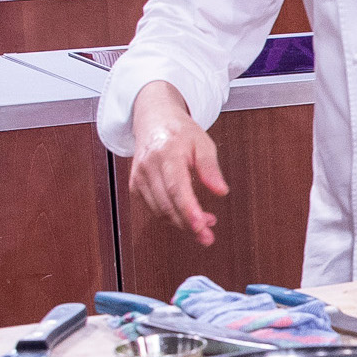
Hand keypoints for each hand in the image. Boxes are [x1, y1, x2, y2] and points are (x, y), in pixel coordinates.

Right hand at [129, 82, 226, 245]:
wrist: (154, 121)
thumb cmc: (180, 132)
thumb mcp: (203, 143)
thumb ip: (211, 168)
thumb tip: (221, 190)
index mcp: (167, 152)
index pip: (177, 187)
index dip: (189, 210)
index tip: (201, 225)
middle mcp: (149, 166)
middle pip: (167, 204)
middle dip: (188, 224)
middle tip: (208, 235)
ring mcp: (139, 177)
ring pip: (160, 211)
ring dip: (182, 223)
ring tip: (204, 225)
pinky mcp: (135, 186)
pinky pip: (154, 209)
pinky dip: (171, 217)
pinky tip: (187, 217)